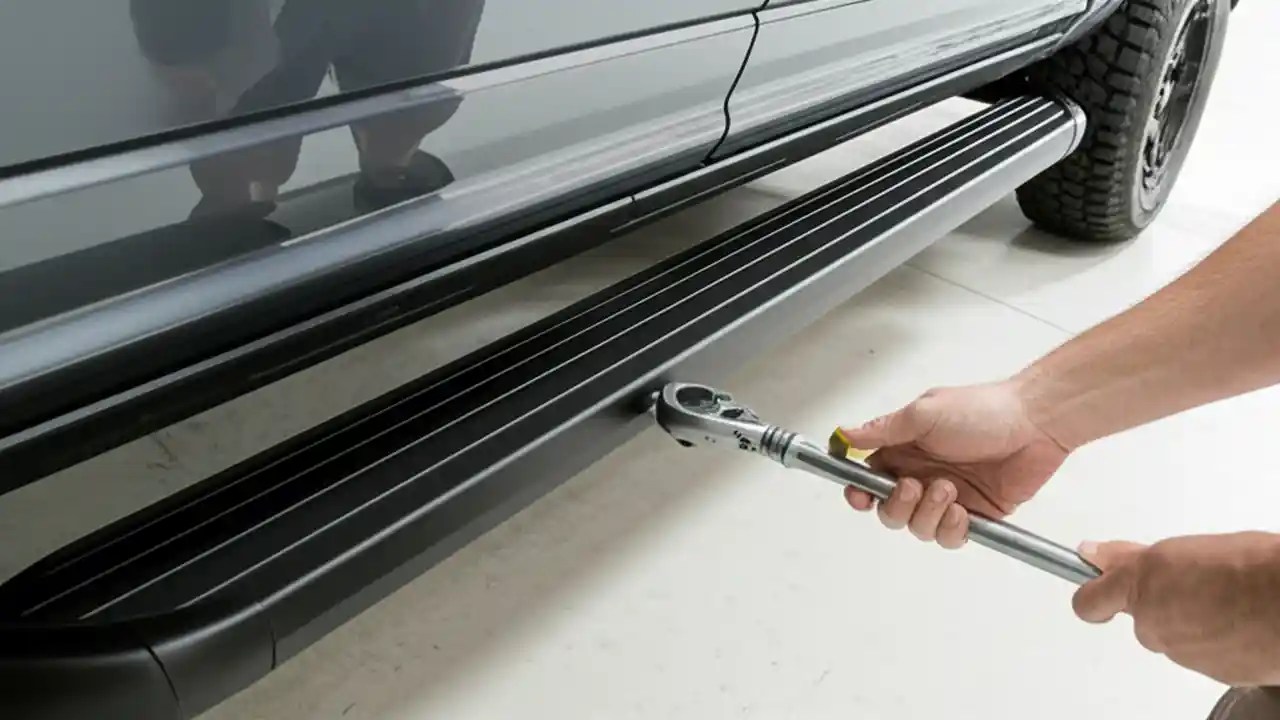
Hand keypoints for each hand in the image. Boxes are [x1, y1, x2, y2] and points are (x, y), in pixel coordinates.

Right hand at [840, 381, 1069, 547]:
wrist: (1035, 423)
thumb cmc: (984, 409)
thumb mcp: (924, 412)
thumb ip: (882, 430)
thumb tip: (843, 434)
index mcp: (905, 448)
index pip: (868, 478)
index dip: (859, 492)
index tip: (859, 497)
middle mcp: (922, 474)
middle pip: (888, 510)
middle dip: (896, 505)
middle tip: (915, 487)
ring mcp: (947, 497)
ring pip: (917, 527)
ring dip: (927, 514)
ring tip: (948, 490)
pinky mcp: (973, 514)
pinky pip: (949, 537)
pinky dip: (951, 528)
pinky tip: (962, 509)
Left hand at [1073, 532, 1279, 685]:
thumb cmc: (1253, 566)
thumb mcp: (1184, 549)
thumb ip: (1134, 558)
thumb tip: (1093, 554)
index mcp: (1141, 584)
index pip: (1090, 601)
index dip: (1094, 595)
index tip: (1098, 587)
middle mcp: (1154, 622)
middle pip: (1145, 620)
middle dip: (1165, 606)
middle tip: (1198, 585)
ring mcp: (1182, 652)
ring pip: (1178, 638)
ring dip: (1195, 624)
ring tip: (1231, 602)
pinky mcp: (1212, 674)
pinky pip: (1206, 656)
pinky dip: (1220, 644)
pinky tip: (1244, 624)